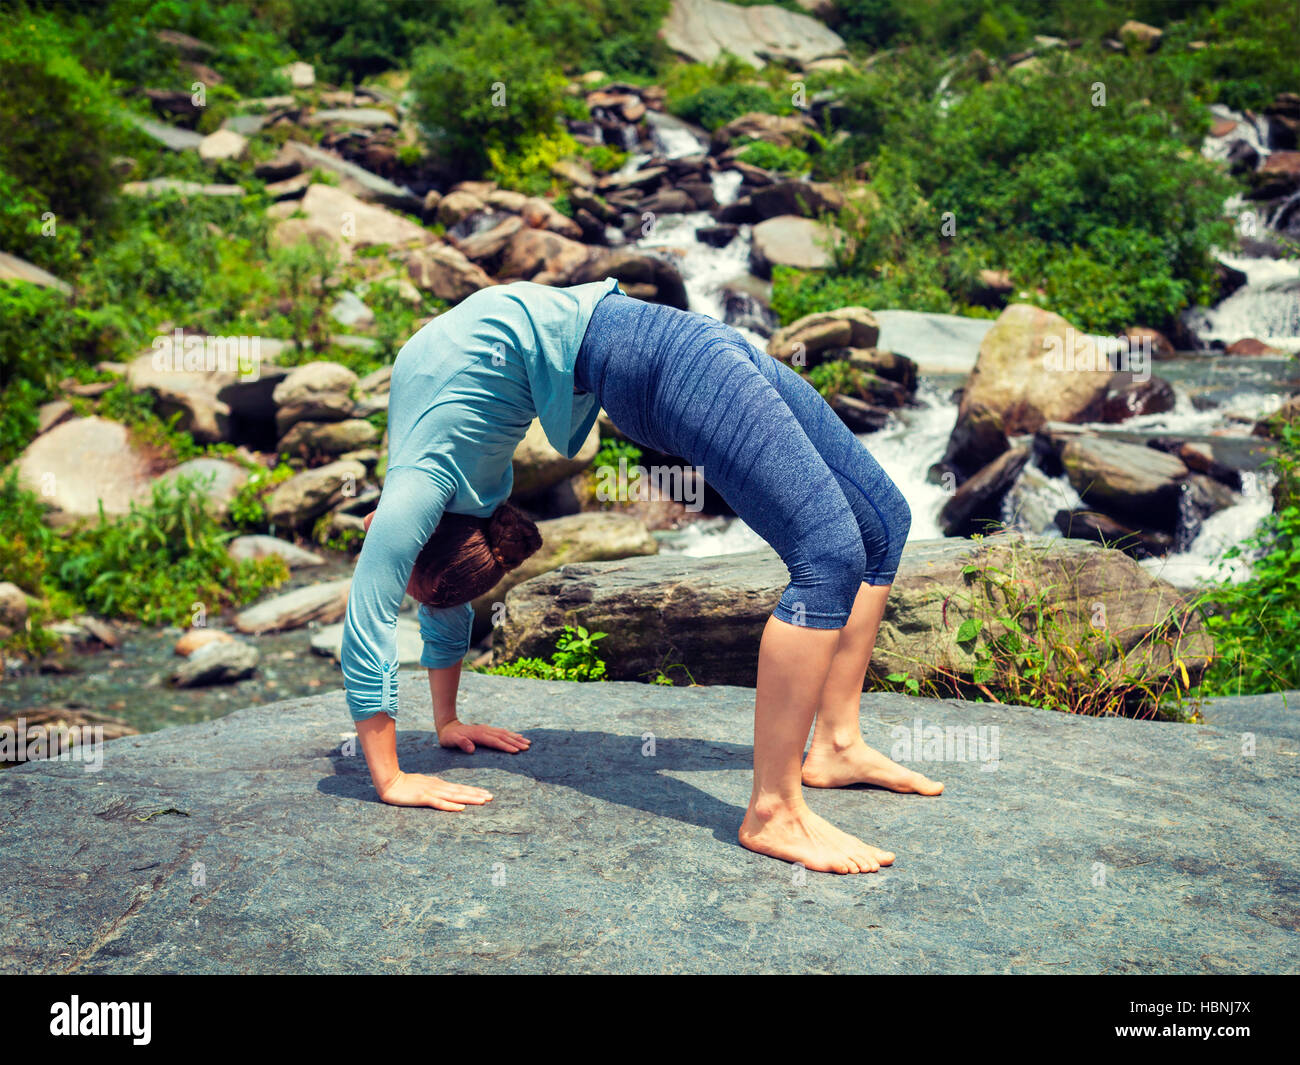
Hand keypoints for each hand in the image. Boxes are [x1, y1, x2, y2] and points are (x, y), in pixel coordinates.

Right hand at [376, 770, 492, 810]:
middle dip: (476, 794)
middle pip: (460, 791)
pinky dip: (450, 805)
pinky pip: (439, 803)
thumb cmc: (405, 784)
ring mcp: (431, 792)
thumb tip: (447, 791)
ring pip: (454, 796)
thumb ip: (435, 788)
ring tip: (482, 801)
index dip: (473, 790)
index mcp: (439, 784)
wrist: (389, 782)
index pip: (459, 788)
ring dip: (469, 798)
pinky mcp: (423, 798)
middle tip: (491, 797)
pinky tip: (460, 808)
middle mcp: (438, 787)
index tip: (486, 793)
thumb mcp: (424, 784)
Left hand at [438, 719, 530, 754]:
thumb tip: (471, 749)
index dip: (506, 746)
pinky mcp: (487, 730)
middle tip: (527, 747)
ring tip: (527, 742)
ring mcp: (487, 729)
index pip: (495, 741)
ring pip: (505, 733)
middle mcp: (485, 731)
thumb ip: (462, 743)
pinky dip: (511, 734)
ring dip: (516, 738)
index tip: (516, 751)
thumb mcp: (452, 741)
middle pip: (503, 736)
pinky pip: (502, 732)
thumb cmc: (449, 737)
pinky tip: (518, 736)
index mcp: (479, 735)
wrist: (448, 727)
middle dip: (516, 742)